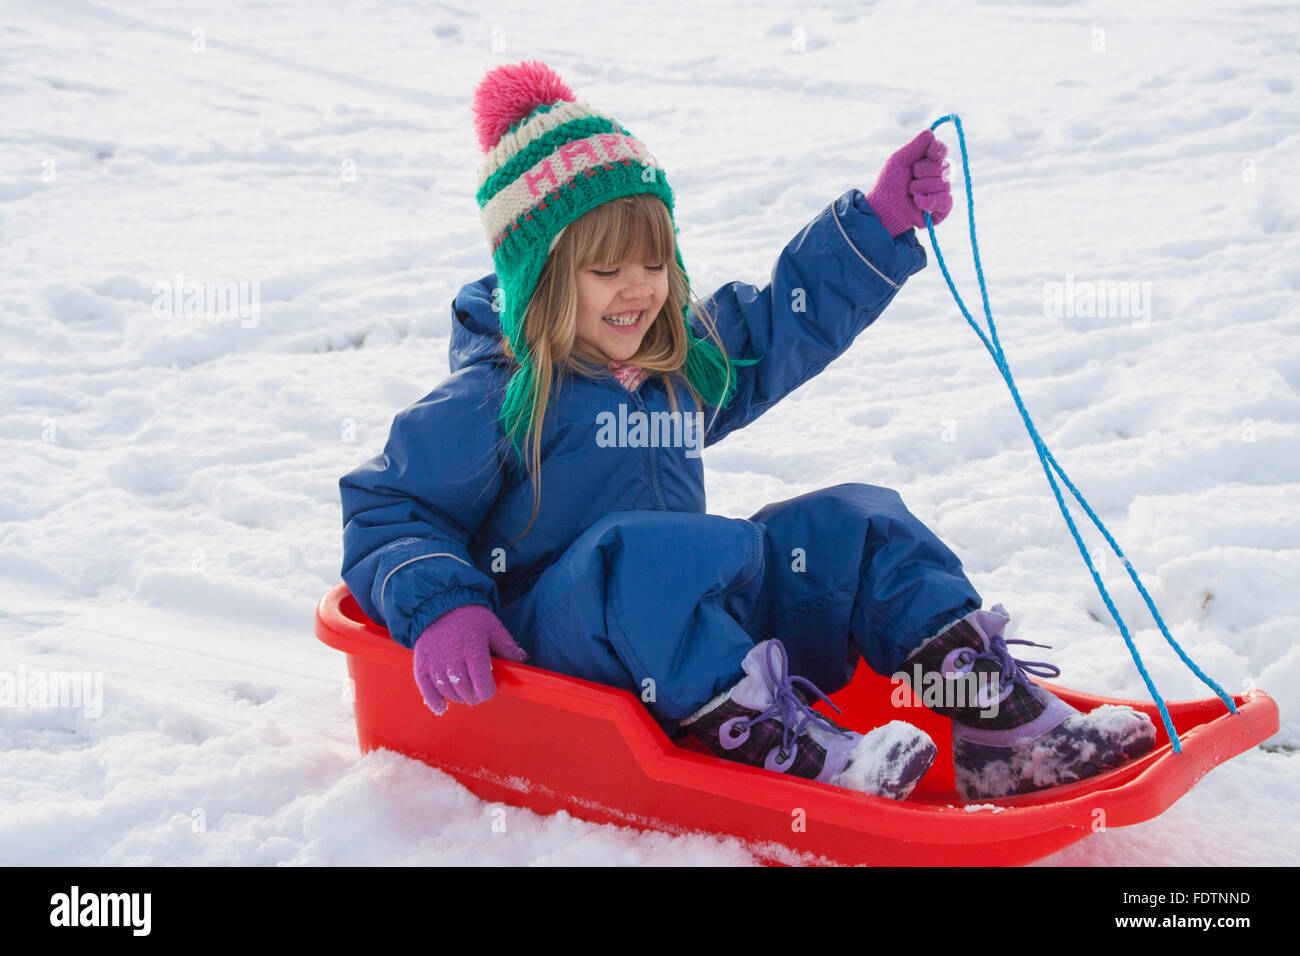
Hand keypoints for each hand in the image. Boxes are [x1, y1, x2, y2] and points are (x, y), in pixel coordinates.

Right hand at [412, 603, 527, 714]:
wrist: (439, 604)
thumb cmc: (470, 616)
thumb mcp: (493, 627)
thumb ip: (507, 646)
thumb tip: (522, 661)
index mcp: (473, 651)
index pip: (482, 686)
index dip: (488, 692)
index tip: (490, 688)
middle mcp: (452, 660)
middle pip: (466, 692)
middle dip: (475, 695)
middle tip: (478, 690)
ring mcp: (435, 664)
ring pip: (449, 692)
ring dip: (459, 697)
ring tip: (464, 691)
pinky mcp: (421, 665)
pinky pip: (426, 690)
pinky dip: (434, 702)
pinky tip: (442, 707)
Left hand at [864, 129, 952, 237]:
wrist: (884, 207)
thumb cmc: (889, 183)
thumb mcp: (899, 159)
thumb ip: (916, 145)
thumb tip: (930, 131)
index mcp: (928, 162)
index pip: (942, 150)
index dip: (937, 151)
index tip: (929, 154)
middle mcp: (937, 175)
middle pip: (944, 166)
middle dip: (923, 172)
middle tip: (909, 179)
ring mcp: (940, 192)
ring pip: (944, 184)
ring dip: (921, 187)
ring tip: (910, 193)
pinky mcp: (941, 209)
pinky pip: (946, 201)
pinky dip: (929, 201)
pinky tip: (917, 202)